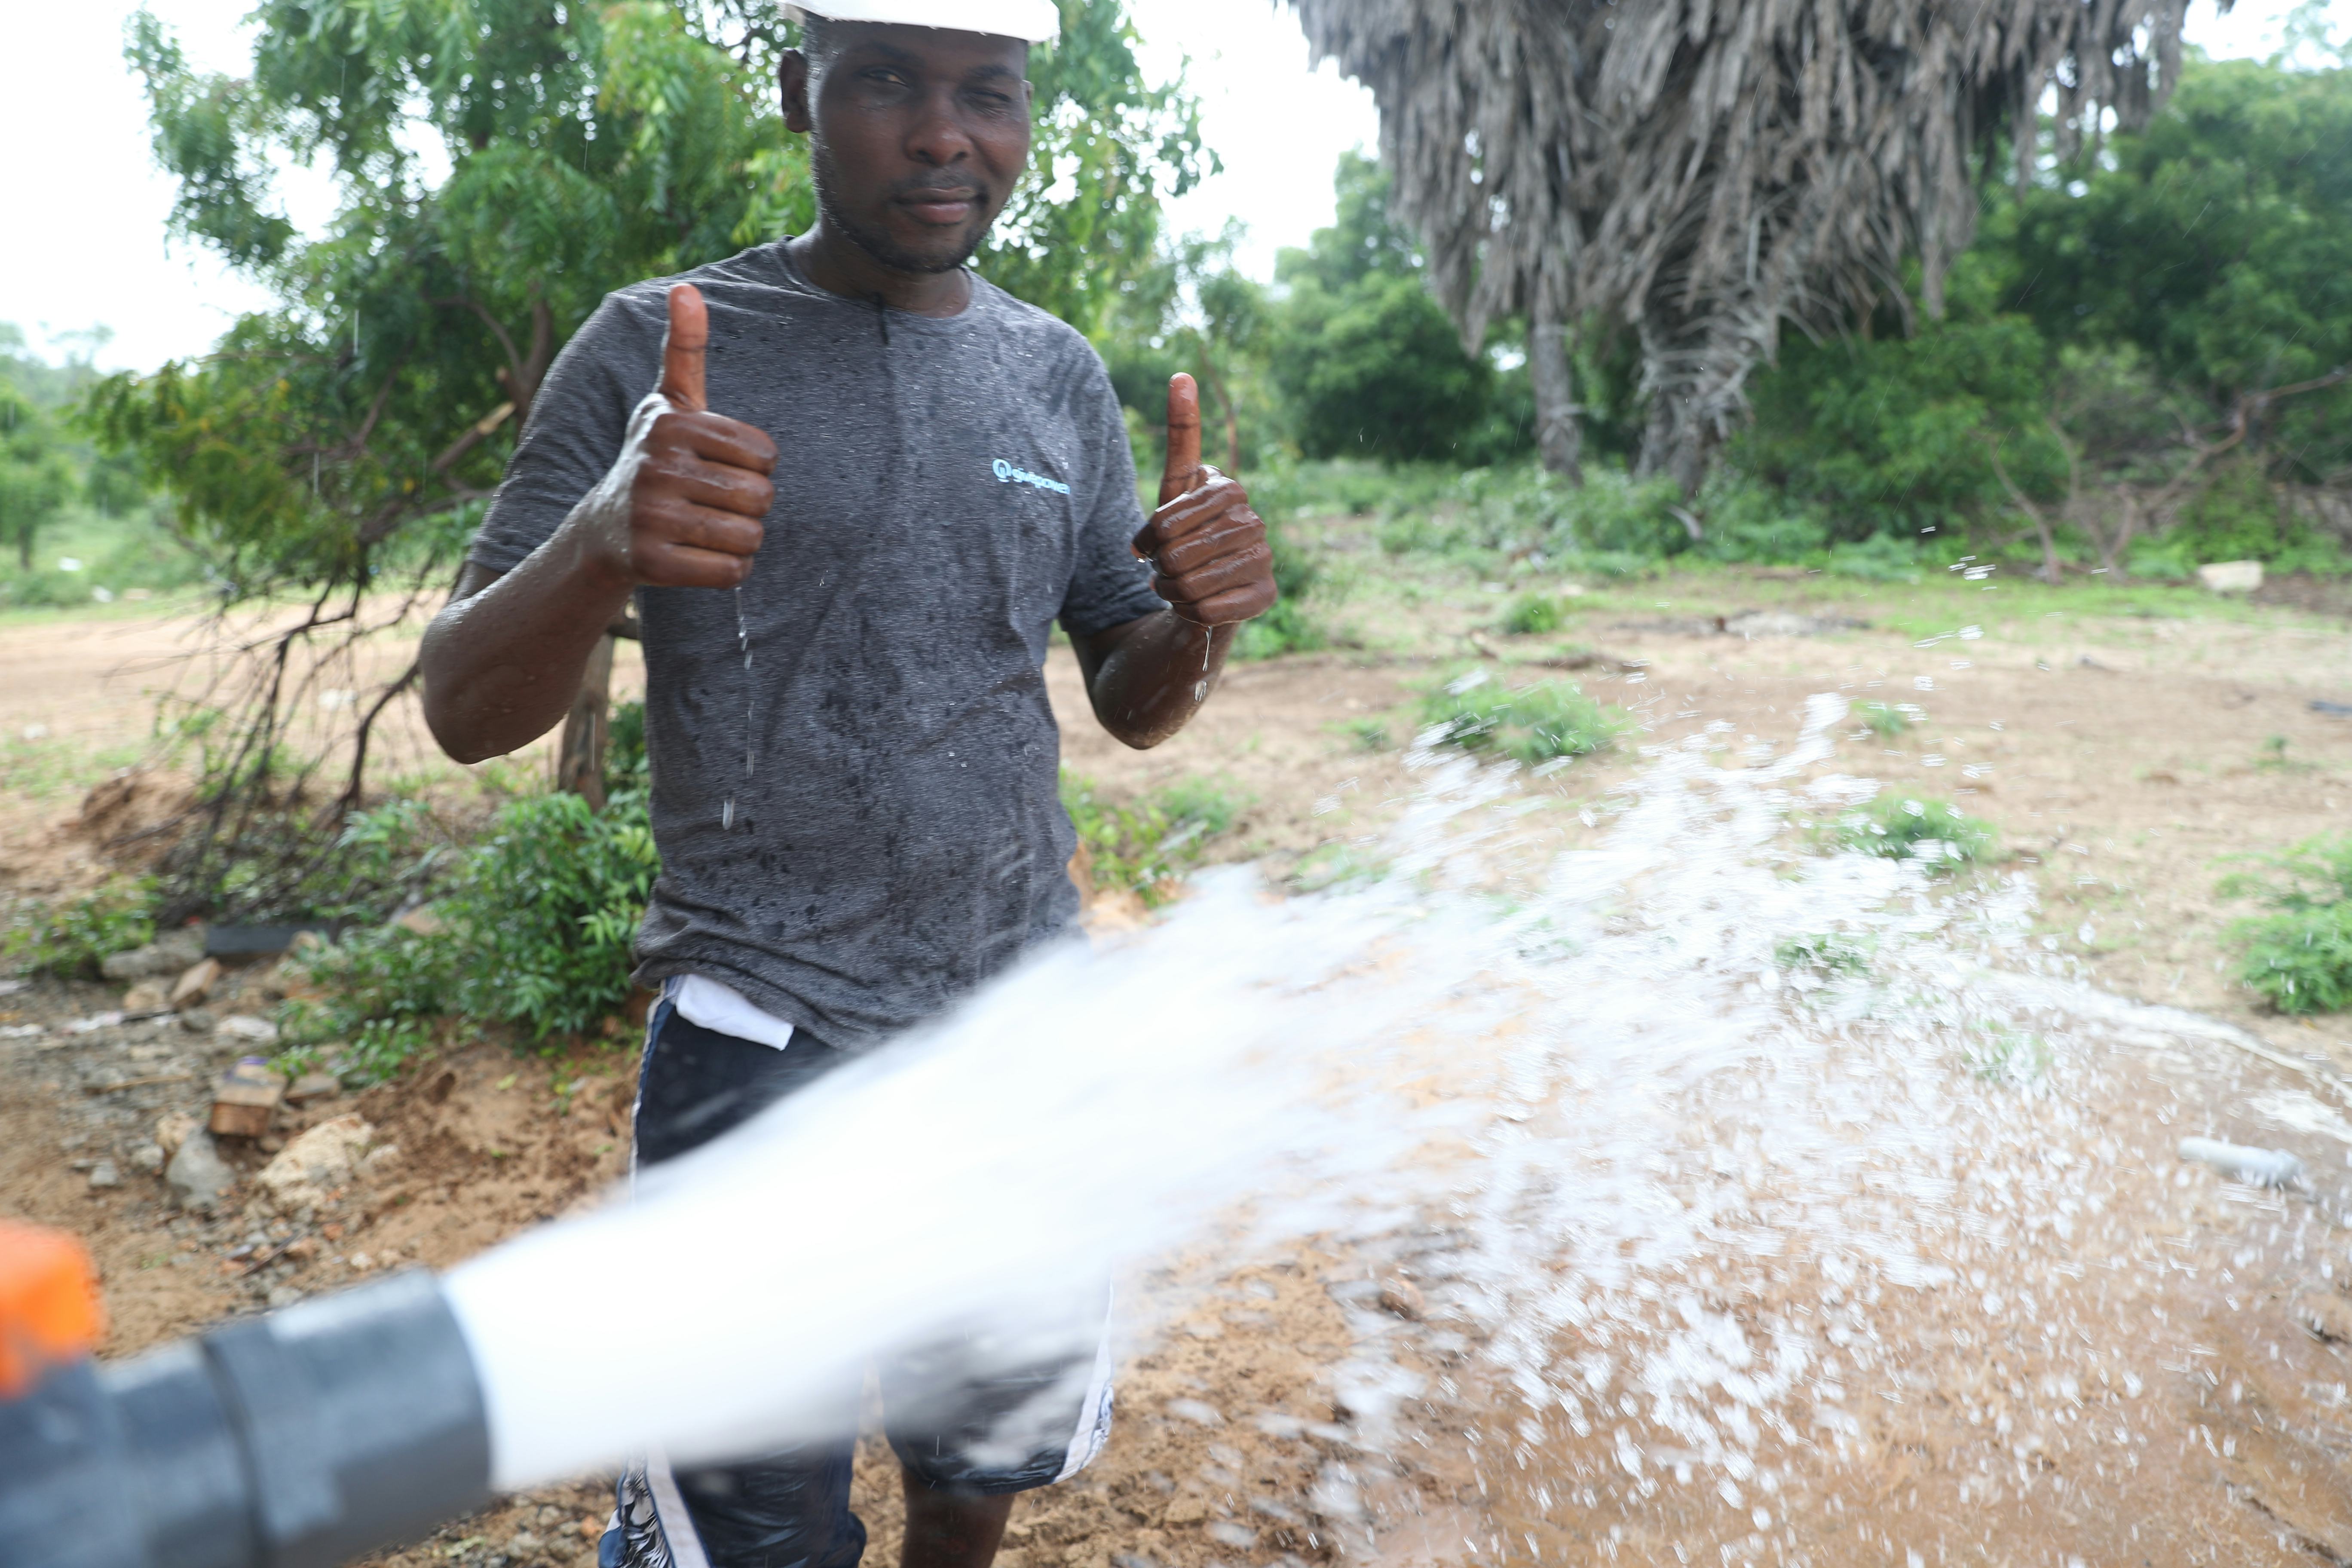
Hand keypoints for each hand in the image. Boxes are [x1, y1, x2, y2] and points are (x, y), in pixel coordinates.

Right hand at [576, 284, 777, 589]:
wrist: (603, 530)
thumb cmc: (654, 459)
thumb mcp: (668, 403)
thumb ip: (685, 349)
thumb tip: (686, 288)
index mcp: (671, 423)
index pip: (765, 455)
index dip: (756, 467)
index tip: (720, 466)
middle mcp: (656, 466)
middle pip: (761, 497)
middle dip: (750, 506)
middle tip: (713, 502)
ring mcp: (651, 517)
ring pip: (749, 537)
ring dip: (742, 540)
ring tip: (707, 528)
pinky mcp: (651, 564)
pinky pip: (731, 574)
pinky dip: (729, 571)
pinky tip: (701, 556)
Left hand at [1130, 374, 1275, 627]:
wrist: (1202, 592)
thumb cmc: (1184, 538)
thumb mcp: (1173, 489)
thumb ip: (1181, 436)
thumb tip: (1182, 373)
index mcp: (1228, 489)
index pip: (1167, 519)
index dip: (1151, 537)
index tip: (1150, 544)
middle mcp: (1253, 520)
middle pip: (1176, 552)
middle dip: (1160, 567)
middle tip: (1166, 570)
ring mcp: (1264, 558)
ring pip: (1189, 582)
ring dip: (1171, 591)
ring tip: (1178, 587)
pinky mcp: (1267, 596)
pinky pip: (1207, 609)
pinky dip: (1190, 612)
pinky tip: (1199, 607)